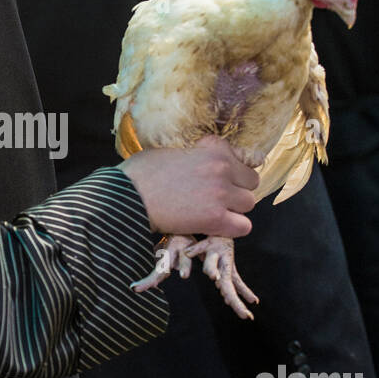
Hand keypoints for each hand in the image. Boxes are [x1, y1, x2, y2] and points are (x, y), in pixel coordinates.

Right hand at [121, 136, 257, 238]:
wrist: (127, 196)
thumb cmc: (141, 173)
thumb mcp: (171, 151)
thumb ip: (195, 156)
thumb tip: (198, 163)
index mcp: (213, 149)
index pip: (243, 157)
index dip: (232, 169)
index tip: (220, 175)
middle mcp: (222, 168)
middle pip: (251, 182)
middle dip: (236, 189)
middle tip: (217, 197)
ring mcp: (220, 194)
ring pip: (248, 204)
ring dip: (234, 209)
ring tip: (214, 212)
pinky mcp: (214, 219)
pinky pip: (243, 226)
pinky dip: (232, 228)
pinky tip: (214, 226)